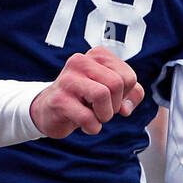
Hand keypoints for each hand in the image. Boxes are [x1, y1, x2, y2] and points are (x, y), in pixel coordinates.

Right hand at [29, 47, 144, 137]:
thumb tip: (126, 108)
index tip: (110, 100)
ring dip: (104, 115)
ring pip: (102, 94)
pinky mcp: (58, 100)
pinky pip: (87, 117)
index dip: (125, 96)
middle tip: (101, 110)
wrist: (50, 111)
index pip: (128, 77)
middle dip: (115, 105)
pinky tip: (85, 125)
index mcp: (97, 55)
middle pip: (117, 84)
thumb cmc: (86, 99)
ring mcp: (67, 79)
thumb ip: (132, 94)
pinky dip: (92, 127)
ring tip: (95, 117)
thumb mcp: (113, 92)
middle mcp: (80, 61)